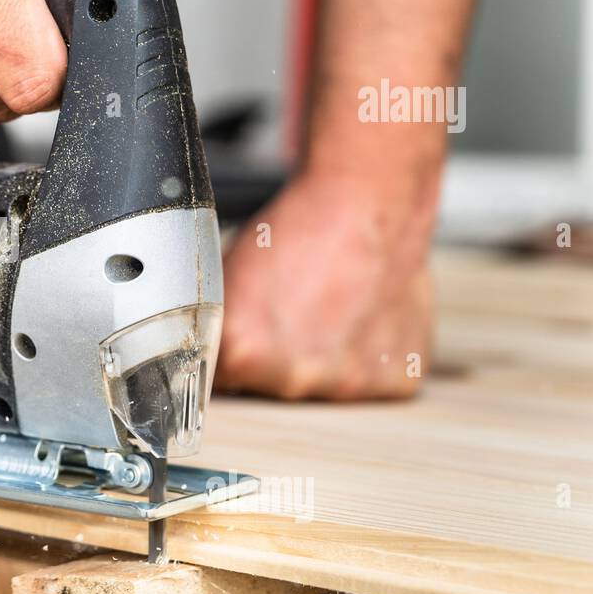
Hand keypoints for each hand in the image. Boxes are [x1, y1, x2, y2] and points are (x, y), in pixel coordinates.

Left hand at [215, 170, 435, 400]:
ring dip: (318, 359)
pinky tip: (358, 317)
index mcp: (244, 354)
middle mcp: (295, 378)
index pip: (212, 382)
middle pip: (266, 390)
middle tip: (287, 312)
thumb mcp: (226, 275)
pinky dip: (363, 356)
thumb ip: (211, 327)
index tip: (234, 338)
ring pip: (318, 387)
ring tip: (326, 310)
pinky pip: (366, 381)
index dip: (220, 359)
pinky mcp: (395, 381)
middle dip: (268, 361)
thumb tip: (197, 352)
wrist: (368, 202)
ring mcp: (347, 384)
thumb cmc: (298, 231)